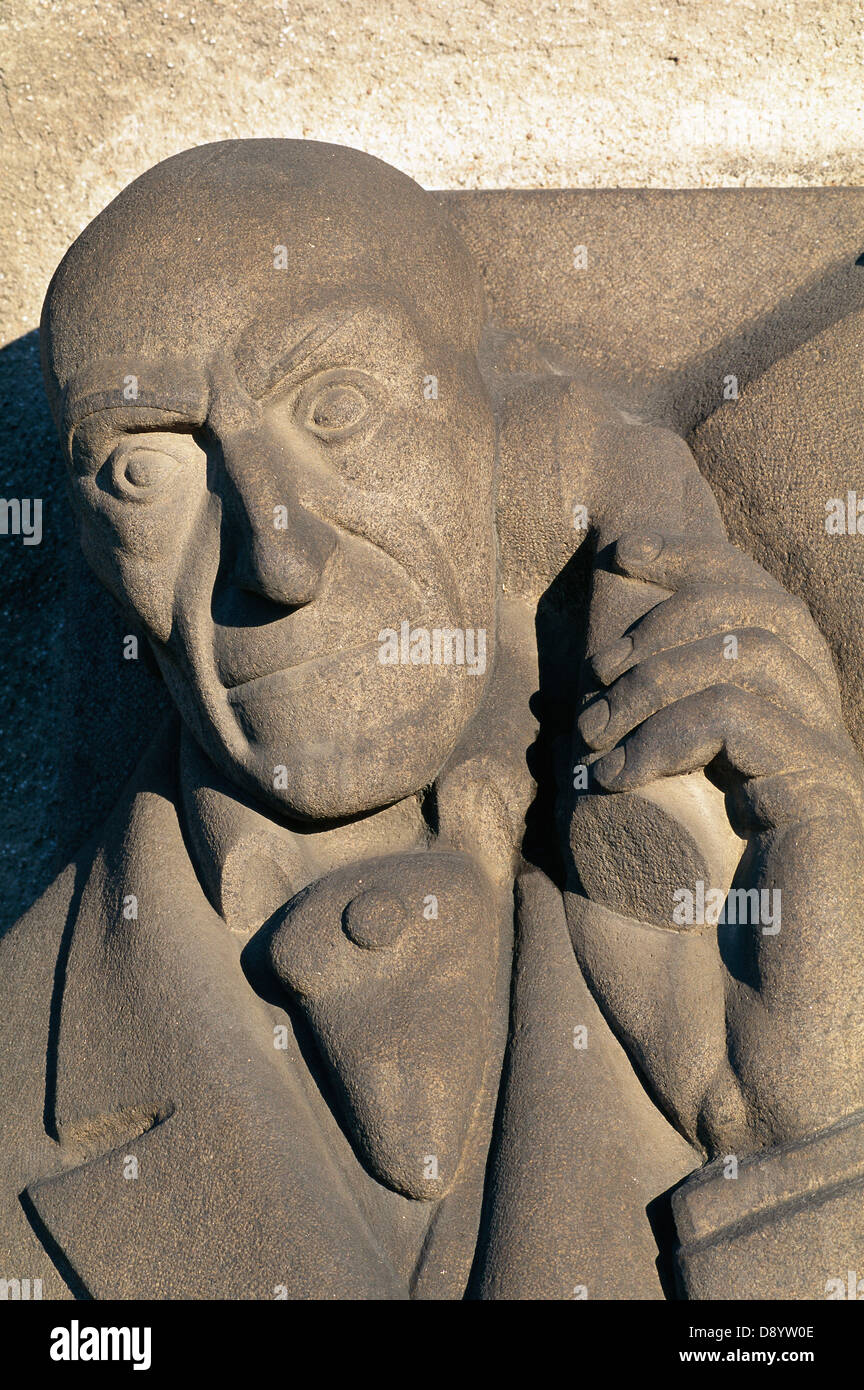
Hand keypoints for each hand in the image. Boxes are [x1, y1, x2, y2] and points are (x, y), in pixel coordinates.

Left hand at [572, 531, 863, 1155]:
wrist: (723, 1075)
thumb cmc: (669, 985)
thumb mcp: (601, 863)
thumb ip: (597, 783)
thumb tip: (564, 711)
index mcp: (763, 751)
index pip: (753, 616)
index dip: (693, 564)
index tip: (619, 550)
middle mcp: (805, 749)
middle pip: (768, 609)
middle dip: (671, 602)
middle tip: (598, 657)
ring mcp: (824, 773)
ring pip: (760, 649)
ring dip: (656, 671)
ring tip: (595, 735)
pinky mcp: (829, 805)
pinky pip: (751, 717)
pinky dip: (670, 726)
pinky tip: (618, 774)